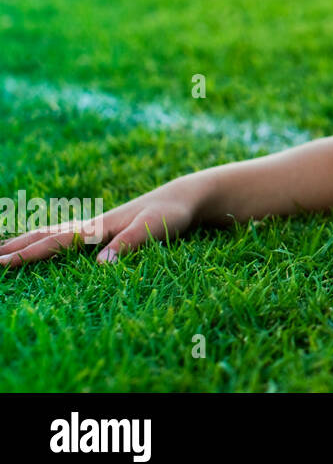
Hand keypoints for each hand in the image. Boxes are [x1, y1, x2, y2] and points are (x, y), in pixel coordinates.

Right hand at [0, 177, 201, 267]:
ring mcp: (97, 226)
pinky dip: (46, 238)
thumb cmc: (171, 213)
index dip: (28, 254)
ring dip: (26, 240)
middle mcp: (92, 225)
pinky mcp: (105, 230)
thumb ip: (129, 245)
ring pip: (52, 232)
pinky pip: (66, 234)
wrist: (185, 197)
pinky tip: (42, 242)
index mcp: (98, 227)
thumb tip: (102, 266)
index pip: (55, 242)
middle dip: (16, 246)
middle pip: (45, 234)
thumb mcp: (155, 229)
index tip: (1, 264)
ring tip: (2, 249)